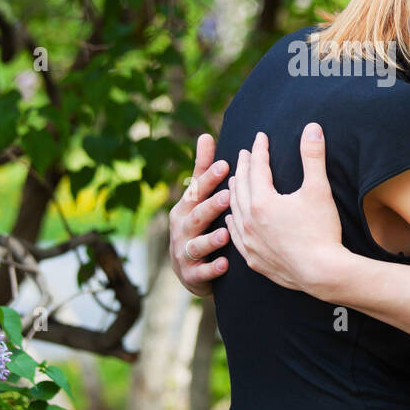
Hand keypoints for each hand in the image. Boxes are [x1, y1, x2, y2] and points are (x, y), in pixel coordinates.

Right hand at [167, 133, 231, 296]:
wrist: (189, 270)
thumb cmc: (197, 225)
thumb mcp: (197, 198)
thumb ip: (202, 170)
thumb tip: (206, 135)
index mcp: (185, 207)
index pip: (197, 190)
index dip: (209, 178)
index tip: (225, 164)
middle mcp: (181, 228)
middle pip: (195, 215)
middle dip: (210, 206)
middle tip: (228, 196)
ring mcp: (184, 252)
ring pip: (196, 245)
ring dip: (210, 239)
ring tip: (225, 233)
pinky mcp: (191, 275)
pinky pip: (201, 272)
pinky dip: (212, 269)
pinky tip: (225, 264)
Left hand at [225, 124, 344, 297]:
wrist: (322, 272)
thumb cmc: (321, 230)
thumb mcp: (319, 189)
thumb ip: (313, 156)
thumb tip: (312, 127)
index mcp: (263, 201)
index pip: (257, 168)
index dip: (259, 149)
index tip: (261, 136)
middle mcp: (249, 220)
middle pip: (241, 187)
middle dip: (244, 167)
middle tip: (244, 154)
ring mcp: (250, 242)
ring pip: (235, 210)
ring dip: (234, 192)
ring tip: (236, 180)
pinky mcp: (254, 259)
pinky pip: (236, 237)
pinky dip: (233, 223)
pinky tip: (232, 219)